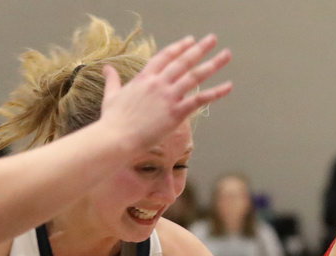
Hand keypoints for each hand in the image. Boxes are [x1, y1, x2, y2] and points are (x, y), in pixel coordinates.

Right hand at [100, 34, 232, 151]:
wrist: (117, 137)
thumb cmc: (113, 120)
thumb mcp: (111, 95)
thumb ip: (112, 80)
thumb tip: (107, 68)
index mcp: (144, 78)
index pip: (164, 57)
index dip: (179, 48)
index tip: (190, 40)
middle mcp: (158, 83)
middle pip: (183, 61)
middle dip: (199, 49)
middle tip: (212, 38)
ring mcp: (168, 96)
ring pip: (195, 76)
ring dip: (213, 64)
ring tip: (226, 55)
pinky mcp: (176, 112)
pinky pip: (200, 99)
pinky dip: (216, 92)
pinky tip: (229, 86)